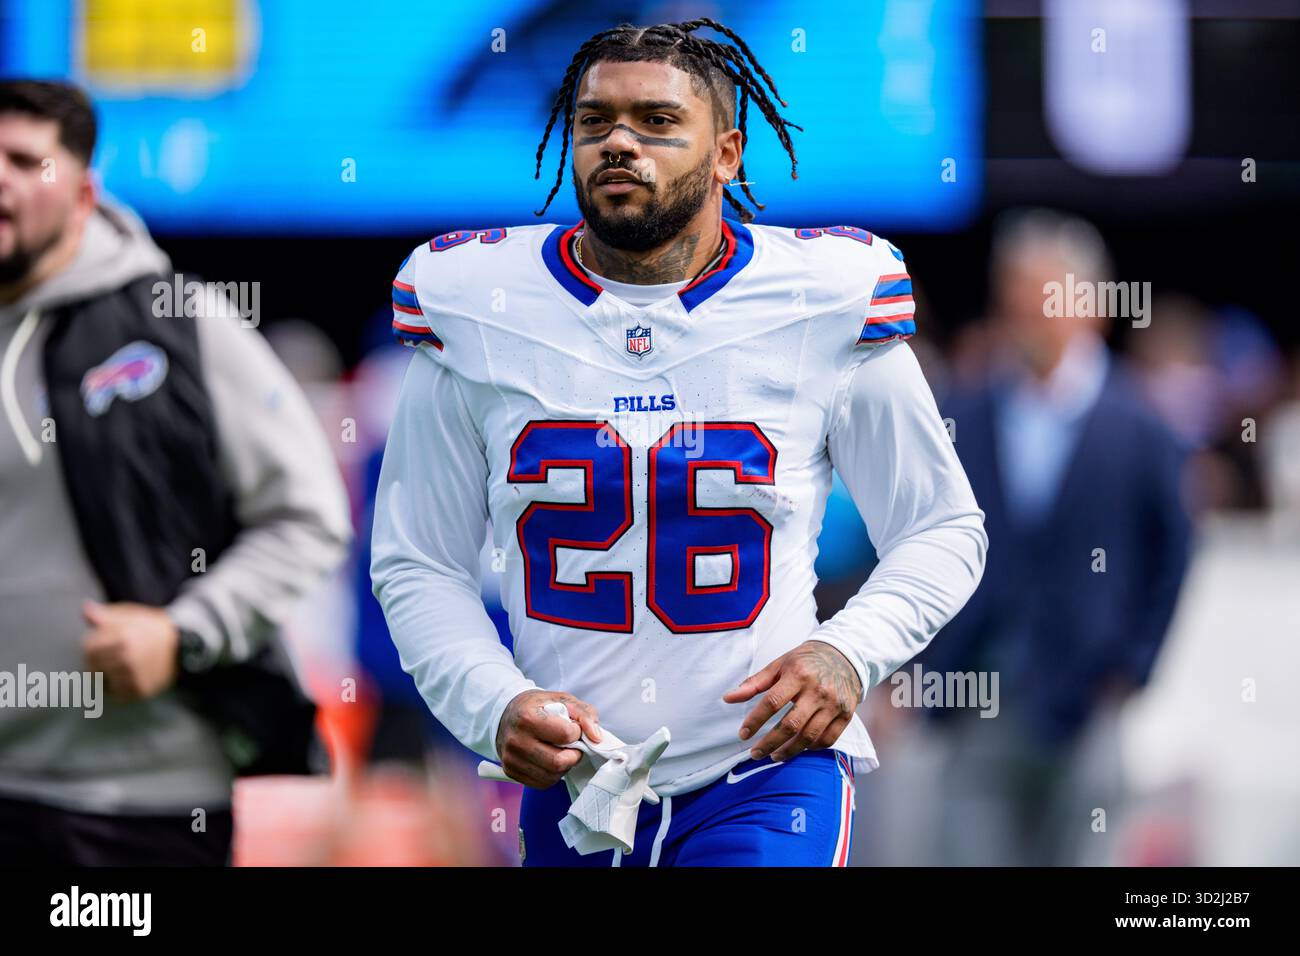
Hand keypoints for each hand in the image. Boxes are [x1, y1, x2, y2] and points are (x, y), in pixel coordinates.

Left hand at [82, 600, 179, 701]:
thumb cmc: (153, 628)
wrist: (183, 646)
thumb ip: (106, 615)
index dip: (91, 645)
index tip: (99, 645)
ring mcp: (134, 675)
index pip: (88, 648)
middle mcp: (127, 657)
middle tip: (109, 658)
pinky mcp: (140, 689)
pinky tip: (125, 678)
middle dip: (96, 662)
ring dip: (106, 675)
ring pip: (102, 681)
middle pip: (92, 666)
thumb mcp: (131, 615)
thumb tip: (85, 609)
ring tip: (118, 668)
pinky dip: (117, 688)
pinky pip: (116, 693)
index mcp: (123, 636)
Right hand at [494, 689, 602, 788]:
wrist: (507, 715)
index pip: (566, 735)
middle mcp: (516, 740)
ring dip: (564, 766)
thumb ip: (585, 714)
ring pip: (551, 776)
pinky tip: (550, 759)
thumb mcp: (563, 700)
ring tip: (560, 751)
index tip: (572, 727)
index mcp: (528, 717)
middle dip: (573, 755)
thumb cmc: (539, 707)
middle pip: (558, 762)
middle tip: (572, 746)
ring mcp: (511, 758)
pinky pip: (542, 783)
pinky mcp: (511, 772)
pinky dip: (553, 774)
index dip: (576, 732)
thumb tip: (597, 738)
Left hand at [724, 640, 862, 762]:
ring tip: (774, 755)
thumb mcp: (779, 664)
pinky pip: (827, 739)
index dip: (755, 720)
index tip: (743, 734)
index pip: (772, 702)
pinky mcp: (846, 714)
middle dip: (769, 743)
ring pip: (809, 736)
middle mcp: (818, 691)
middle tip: (755, 753)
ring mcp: (834, 704)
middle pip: (791, 725)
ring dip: (789, 751)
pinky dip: (811, 748)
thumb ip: (754, 683)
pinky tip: (798, 748)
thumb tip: (727, 698)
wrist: (845, 655)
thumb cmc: (806, 661)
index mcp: (798, 675)